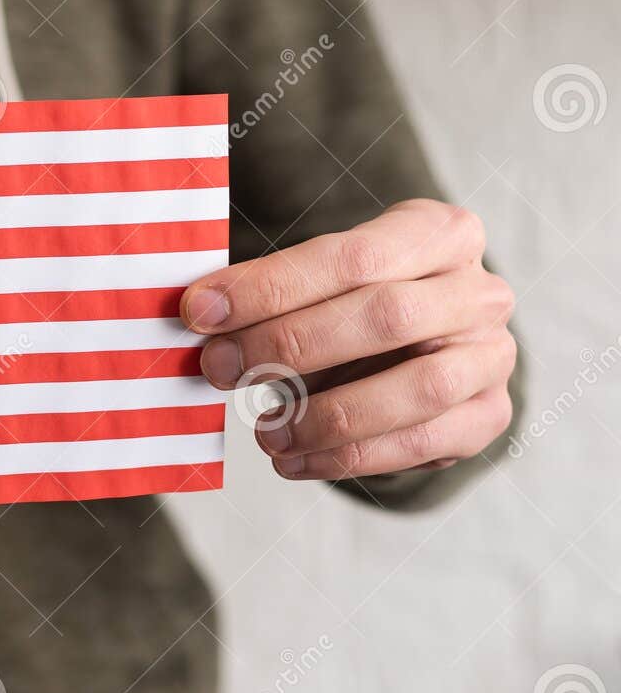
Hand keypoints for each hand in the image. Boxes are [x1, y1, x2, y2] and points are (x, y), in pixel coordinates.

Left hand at [180, 199, 515, 481]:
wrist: (426, 342)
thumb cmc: (356, 300)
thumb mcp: (323, 279)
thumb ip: (275, 293)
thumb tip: (200, 315)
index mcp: (438, 232)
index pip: (350, 257)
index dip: (270, 286)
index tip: (200, 310)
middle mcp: (479, 291)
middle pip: (385, 316)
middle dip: (288, 345)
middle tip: (218, 368)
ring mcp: (492, 355)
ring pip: (415, 389)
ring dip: (326, 416)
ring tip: (262, 430)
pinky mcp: (489, 415)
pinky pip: (421, 443)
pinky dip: (348, 458)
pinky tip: (294, 460)